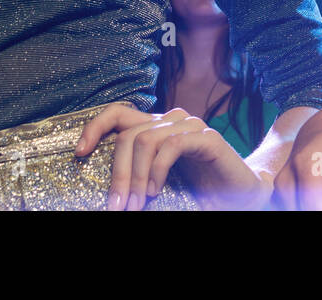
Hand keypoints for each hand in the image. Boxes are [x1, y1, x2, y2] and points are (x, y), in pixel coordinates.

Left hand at [75, 103, 270, 210]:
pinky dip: (158, 170)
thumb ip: (137, 176)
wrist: (241, 195)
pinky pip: (171, 145)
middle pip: (128, 135)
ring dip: (135, 177)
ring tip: (137, 204)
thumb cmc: (199, 189)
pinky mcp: (207, 137)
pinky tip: (157, 190)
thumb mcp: (158, 182)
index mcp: (156, 128)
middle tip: (116, 206)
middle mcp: (171, 120)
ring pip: (145, 140)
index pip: (118, 115)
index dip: (95, 128)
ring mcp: (190, 126)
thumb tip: (107, 192)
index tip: (79, 153)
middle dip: (118, 175)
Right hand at [272, 114, 321, 210]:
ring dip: (314, 208)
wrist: (319, 135)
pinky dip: (307, 207)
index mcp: (306, 161)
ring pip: (294, 210)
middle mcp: (286, 176)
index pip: (312, 197)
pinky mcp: (279, 197)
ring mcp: (280, 189)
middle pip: (300, 207)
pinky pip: (291, 209)